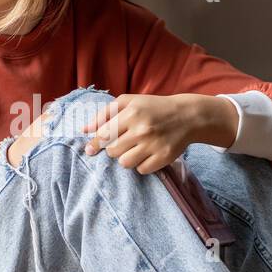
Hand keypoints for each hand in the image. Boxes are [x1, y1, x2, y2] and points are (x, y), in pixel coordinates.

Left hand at [80, 93, 237, 173]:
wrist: (187, 116)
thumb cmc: (153, 108)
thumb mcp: (129, 102)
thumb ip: (105, 113)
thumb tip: (84, 130)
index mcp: (131, 113)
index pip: (103, 135)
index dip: (94, 144)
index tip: (90, 150)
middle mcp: (142, 129)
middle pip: (112, 151)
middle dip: (113, 149)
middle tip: (123, 143)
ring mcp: (154, 145)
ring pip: (124, 163)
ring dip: (126, 158)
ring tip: (135, 149)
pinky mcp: (164, 157)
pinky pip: (141, 170)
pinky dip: (141, 164)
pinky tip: (148, 154)